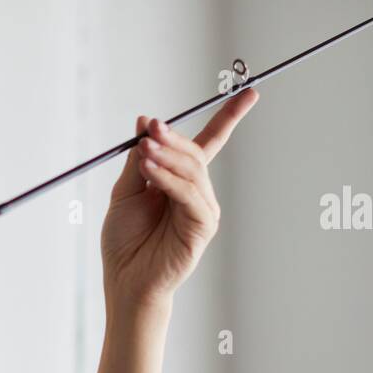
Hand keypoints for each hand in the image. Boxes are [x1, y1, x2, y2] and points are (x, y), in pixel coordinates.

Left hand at [101, 88, 258, 311]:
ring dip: (166, 156)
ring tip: (143, 151)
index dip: (229, 117)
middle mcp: (197, 193)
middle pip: (196, 153)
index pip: (209, 143)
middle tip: (150, 129)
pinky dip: (169, 179)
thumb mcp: (125, 192)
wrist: (125, 280)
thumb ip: (138, 160)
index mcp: (181, 182)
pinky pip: (189, 194)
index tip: (248, 92)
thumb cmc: (124, 242)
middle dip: (173, 138)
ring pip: (192, 171)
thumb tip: (145, 122)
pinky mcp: (202, 226)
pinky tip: (149, 170)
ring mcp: (202, 209)